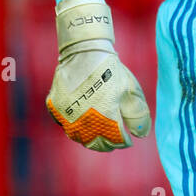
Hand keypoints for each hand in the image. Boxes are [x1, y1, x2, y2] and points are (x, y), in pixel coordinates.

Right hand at [46, 0, 150, 151]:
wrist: (85, 51)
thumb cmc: (111, 70)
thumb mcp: (131, 90)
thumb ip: (138, 115)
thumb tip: (140, 135)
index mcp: (106, 117)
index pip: (116, 141)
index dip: (124, 141)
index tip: (127, 139)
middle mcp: (84, 120)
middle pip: (97, 144)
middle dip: (108, 144)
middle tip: (113, 139)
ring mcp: (67, 115)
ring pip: (79, 137)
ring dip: (90, 138)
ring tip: (99, 132)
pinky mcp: (55, 108)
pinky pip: (64, 125)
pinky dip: (73, 126)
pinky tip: (82, 121)